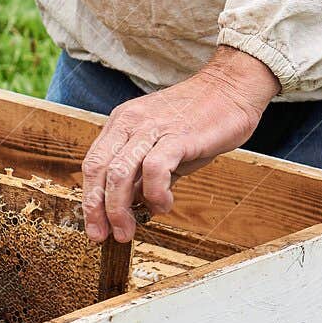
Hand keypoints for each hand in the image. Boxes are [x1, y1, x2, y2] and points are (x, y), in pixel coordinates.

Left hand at [81, 48, 280, 242]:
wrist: (232, 87)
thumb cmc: (199, 119)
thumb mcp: (163, 146)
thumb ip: (147, 174)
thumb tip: (137, 207)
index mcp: (122, 124)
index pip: (93, 164)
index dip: (90, 199)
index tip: (95, 226)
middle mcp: (130, 123)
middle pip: (98, 170)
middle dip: (97, 209)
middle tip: (106, 236)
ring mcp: (153, 127)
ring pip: (120, 172)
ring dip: (119, 208)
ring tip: (129, 230)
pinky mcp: (178, 136)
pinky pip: (154, 168)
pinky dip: (155, 193)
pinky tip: (164, 205)